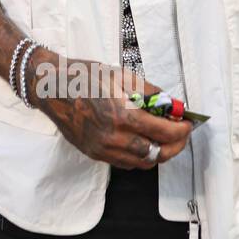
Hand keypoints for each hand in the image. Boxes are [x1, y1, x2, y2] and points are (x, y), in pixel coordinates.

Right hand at [28, 51, 191, 168]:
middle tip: (180, 134)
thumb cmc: (83, 77)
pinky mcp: (94, 154)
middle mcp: (113, 137)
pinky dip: (138, 156)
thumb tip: (172, 104)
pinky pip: (125, 163)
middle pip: (157, 154)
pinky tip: (140, 141)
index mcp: (122, 115)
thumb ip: (150, 93)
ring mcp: (103, 149)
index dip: (182, 130)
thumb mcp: (121, 76)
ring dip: (158, 152)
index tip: (188, 124)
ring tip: (162, 138)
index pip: (165, 133)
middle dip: (175, 146)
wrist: (50, 87)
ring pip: (142, 162)